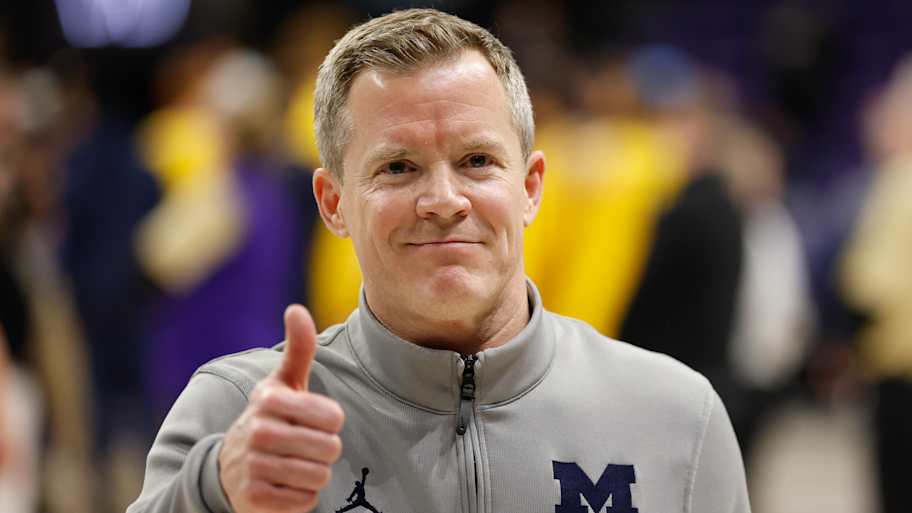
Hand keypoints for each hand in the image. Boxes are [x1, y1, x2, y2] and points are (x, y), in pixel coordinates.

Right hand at [219, 305, 344, 512]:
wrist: (229, 469)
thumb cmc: (271, 418)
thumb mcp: (282, 384)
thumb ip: (298, 349)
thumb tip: (296, 309)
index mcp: (269, 400)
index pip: (333, 417)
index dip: (330, 423)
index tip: (312, 421)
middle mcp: (257, 431)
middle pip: (330, 449)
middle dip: (324, 451)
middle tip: (303, 447)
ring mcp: (253, 466)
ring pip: (319, 477)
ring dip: (314, 475)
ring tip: (294, 466)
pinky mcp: (253, 499)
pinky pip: (305, 501)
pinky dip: (301, 498)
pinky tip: (283, 486)